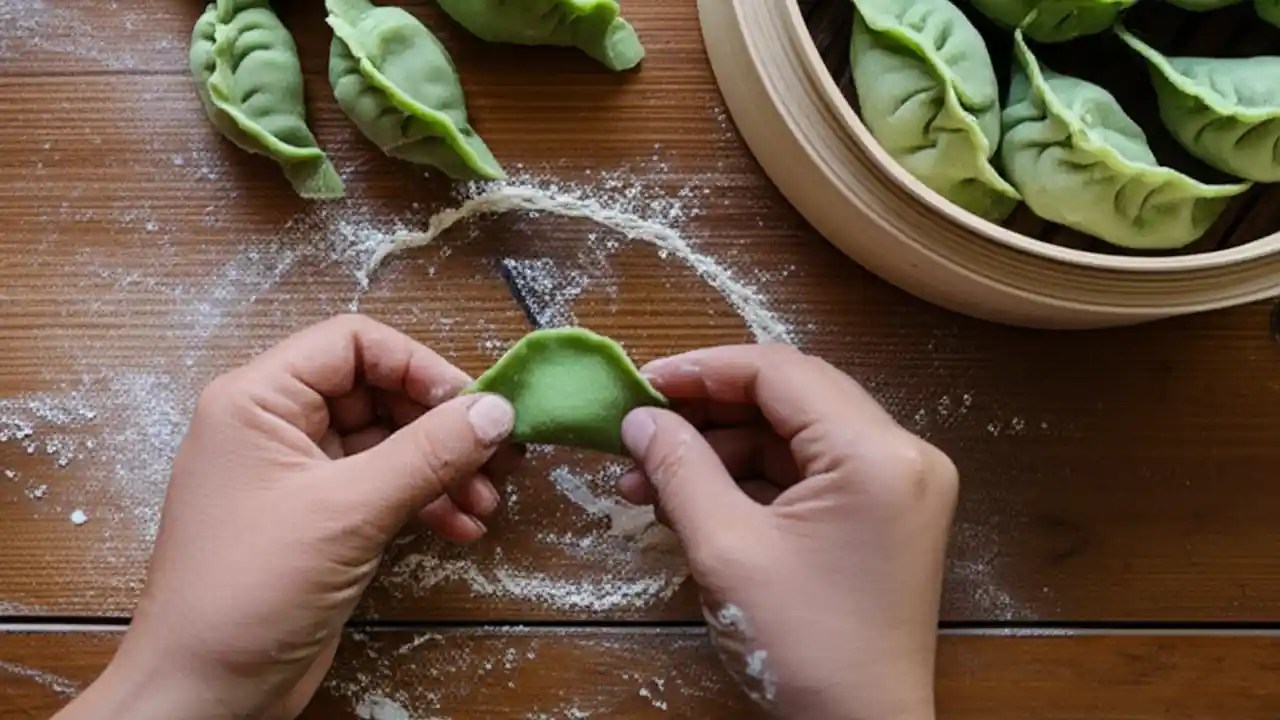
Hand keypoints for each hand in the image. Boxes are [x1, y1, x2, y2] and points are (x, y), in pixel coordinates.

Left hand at [56, 315, 517, 719]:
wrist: (203, 692)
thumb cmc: (251, 590)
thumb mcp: (349, 511)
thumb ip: (427, 454)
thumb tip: (497, 411)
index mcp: (258, 400)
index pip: (352, 344)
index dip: (418, 366)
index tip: (472, 404)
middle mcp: (274, 426)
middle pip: (377, 393)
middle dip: (440, 425)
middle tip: (498, 457)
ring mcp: (296, 475)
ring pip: (386, 444)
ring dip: (441, 468)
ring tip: (487, 502)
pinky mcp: (316, 520)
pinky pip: (381, 488)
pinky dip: (423, 501)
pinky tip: (461, 527)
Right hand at [618, 345, 956, 719]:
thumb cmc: (800, 647)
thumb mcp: (726, 550)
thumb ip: (680, 469)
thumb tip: (638, 418)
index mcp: (877, 454)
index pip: (780, 373)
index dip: (702, 370)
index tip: (640, 383)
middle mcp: (902, 455)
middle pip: (790, 398)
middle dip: (707, 410)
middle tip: (640, 426)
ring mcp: (899, 486)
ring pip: (794, 435)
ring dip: (722, 449)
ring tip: (647, 479)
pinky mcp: (884, 515)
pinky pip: (809, 473)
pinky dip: (751, 480)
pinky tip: (690, 498)